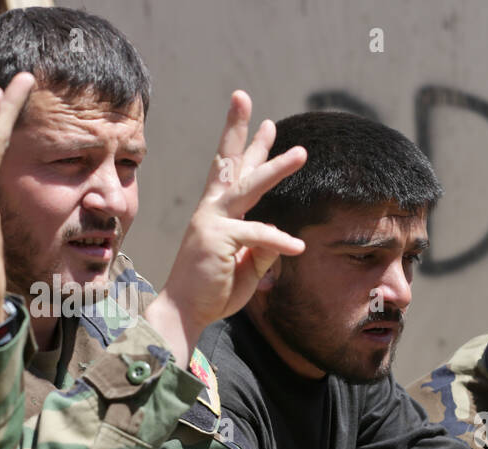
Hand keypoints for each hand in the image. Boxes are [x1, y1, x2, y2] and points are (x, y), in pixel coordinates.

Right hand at [149, 90, 307, 362]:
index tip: (264, 124)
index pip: (232, 172)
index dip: (247, 147)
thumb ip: (264, 250)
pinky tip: (297, 247)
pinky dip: (279, 241)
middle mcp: (211, 210)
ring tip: (301, 153)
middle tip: (245, 97)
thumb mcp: (249, 267)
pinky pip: (258, 236)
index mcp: (216, 214)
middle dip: (240, 130)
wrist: (187, 312)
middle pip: (229, 163)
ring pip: (248, 187)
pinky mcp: (218, 239)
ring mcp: (212, 221)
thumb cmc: (215, 290)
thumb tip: (283, 239)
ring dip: (275, 168)